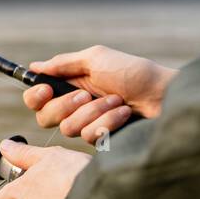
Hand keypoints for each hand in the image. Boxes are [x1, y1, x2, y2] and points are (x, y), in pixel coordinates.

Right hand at [23, 45, 176, 144]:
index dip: (35, 96)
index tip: (47, 90)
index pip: (36, 98)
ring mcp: (88, 124)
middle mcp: (75, 106)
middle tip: (86, 94)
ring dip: (94, 111)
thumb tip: (34, 66)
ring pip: (67, 128)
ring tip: (117, 101)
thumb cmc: (134, 73)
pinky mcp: (101, 139)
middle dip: (64, 106)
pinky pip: (89, 136)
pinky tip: (124, 113)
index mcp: (70, 85)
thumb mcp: (96, 59)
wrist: (165, 95)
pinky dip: (107, 121)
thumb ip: (63, 63)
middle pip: (44, 117)